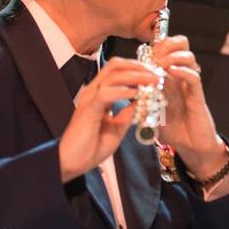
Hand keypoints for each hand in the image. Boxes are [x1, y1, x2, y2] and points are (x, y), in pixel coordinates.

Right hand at [58, 57, 158, 181]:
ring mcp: (89, 98)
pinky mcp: (88, 109)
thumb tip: (141, 102)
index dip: (138, 70)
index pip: (118, 71)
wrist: (72, 162)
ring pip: (113, 75)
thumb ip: (127, 114)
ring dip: (135, 75)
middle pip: (116, 66)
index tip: (155, 76)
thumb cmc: (91, 147)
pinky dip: (123, 91)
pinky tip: (137, 93)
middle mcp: (93, 92)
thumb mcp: (117, 129)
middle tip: (156, 74)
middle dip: (139, 66)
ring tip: (152, 80)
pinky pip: (106, 93)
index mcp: (99, 94)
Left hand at [153, 35, 226, 176]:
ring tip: (160, 64)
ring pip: (188, 57)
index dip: (157, 45)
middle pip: (181, 45)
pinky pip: (194, 78)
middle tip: (154, 56)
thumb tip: (122, 89)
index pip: (168, 49)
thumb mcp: (151, 110)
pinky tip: (171, 72)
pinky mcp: (198, 97)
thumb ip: (141, 98)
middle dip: (166, 44)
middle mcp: (182, 77)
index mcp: (170, 77)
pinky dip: (182, 71)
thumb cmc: (172, 129)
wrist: (191, 147)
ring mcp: (190, 86)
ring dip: (172, 56)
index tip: (143, 54)